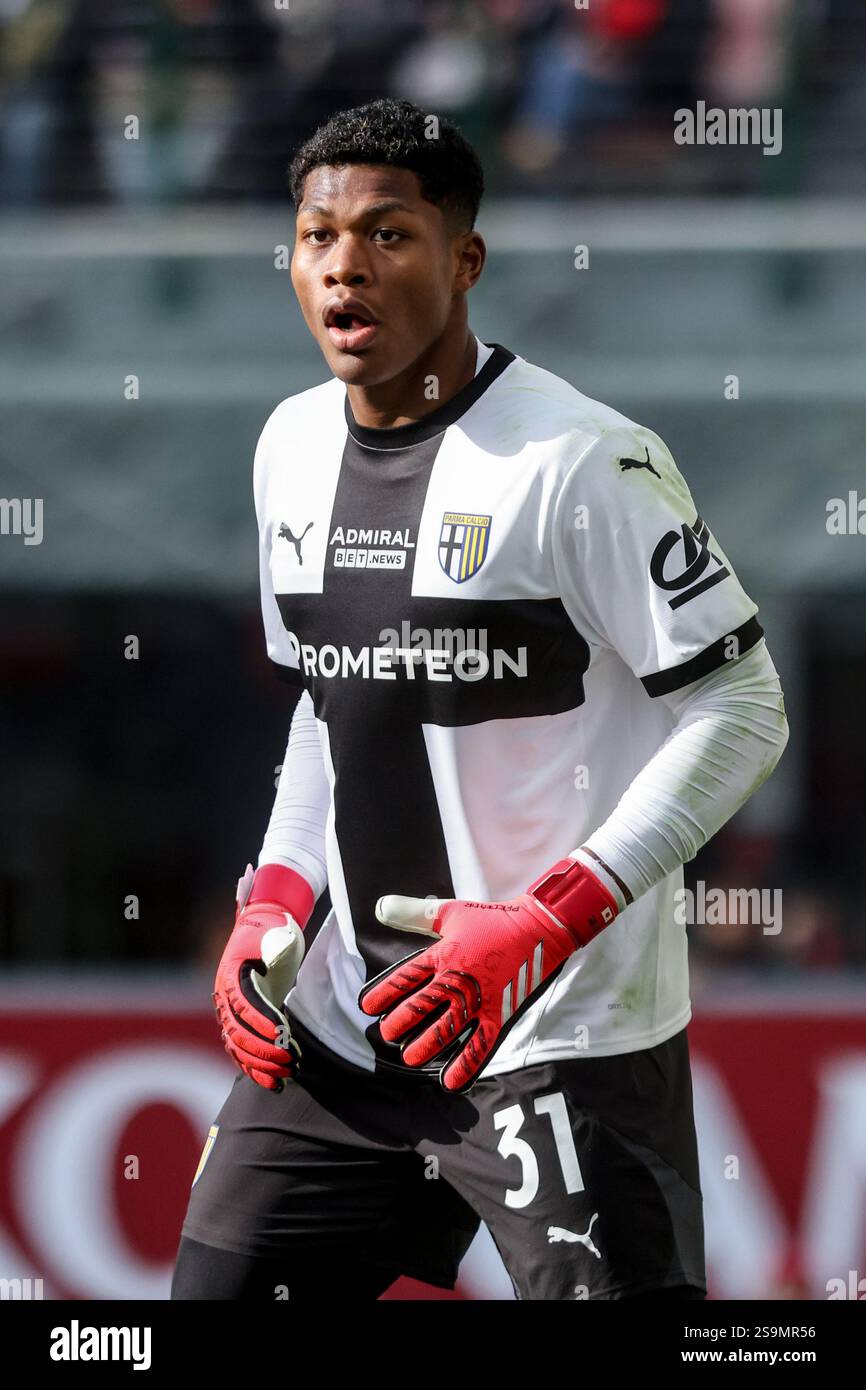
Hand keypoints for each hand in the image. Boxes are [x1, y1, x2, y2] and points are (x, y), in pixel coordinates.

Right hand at [213, 863, 311, 1091]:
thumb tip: (275, 951)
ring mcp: (230, 1012)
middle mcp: (225, 998)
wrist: (262, 926)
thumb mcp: (276, 931)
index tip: (284, 1035)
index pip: (244, 1005)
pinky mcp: (241, 1022)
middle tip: (291, 1060)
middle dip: (265, 1050)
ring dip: (261, 1064)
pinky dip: (255, 1070)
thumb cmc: (273, 929)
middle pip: (238, 1032)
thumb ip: (275, 942)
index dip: (262, 1022)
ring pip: (238, 1048)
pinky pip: (241, 1052)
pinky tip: (275, 1084)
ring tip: (288, 1074)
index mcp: (231, 976)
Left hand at [358, 858, 619, 1092]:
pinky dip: (465, 1065)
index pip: (405, 978)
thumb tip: (380, 906)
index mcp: (444, 954)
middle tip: (388, 1034)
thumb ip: (413, 912)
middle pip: (421, 1007)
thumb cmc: (492, 918)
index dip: (383, 994)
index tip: (367, 1007)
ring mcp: (479, 999)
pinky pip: (480, 1045)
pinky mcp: (500, 1013)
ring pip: (445, 1030)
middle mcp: (458, 979)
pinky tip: (450, 1081)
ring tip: (410, 1057)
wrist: (539, 928)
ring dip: (425, 1046)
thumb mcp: (450, 912)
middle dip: (399, 1023)